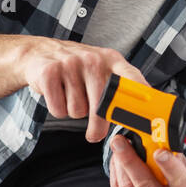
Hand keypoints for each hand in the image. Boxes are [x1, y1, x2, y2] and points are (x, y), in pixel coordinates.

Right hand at [18, 38, 146, 142]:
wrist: (38, 52)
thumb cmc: (77, 68)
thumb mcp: (101, 69)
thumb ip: (119, 87)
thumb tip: (137, 117)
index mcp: (111, 59)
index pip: (132, 78)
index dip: (142, 97)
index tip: (147, 118)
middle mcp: (93, 59)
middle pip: (102, 106)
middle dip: (98, 125)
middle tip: (94, 134)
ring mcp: (70, 64)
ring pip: (78, 111)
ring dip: (74, 112)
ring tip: (70, 95)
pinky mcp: (49, 73)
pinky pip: (59, 110)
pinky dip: (58, 109)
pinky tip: (58, 94)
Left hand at [108, 134, 185, 186]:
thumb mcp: (183, 175)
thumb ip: (175, 160)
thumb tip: (158, 142)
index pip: (179, 181)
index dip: (168, 165)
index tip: (158, 151)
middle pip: (145, 184)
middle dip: (130, 159)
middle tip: (120, 141)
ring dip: (119, 164)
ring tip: (118, 147)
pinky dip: (115, 173)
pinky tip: (117, 162)